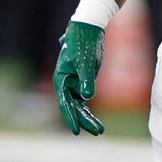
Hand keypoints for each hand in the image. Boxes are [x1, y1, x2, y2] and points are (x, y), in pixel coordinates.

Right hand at [53, 20, 105, 135]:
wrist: (88, 29)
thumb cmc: (83, 43)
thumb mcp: (85, 62)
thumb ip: (86, 80)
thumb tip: (87, 97)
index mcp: (61, 80)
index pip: (65, 104)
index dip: (71, 118)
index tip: (76, 131)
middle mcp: (66, 84)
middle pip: (74, 107)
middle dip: (84, 120)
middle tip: (97, 132)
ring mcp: (75, 83)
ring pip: (80, 106)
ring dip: (89, 118)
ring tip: (100, 130)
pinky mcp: (84, 81)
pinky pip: (85, 99)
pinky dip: (90, 109)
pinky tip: (97, 120)